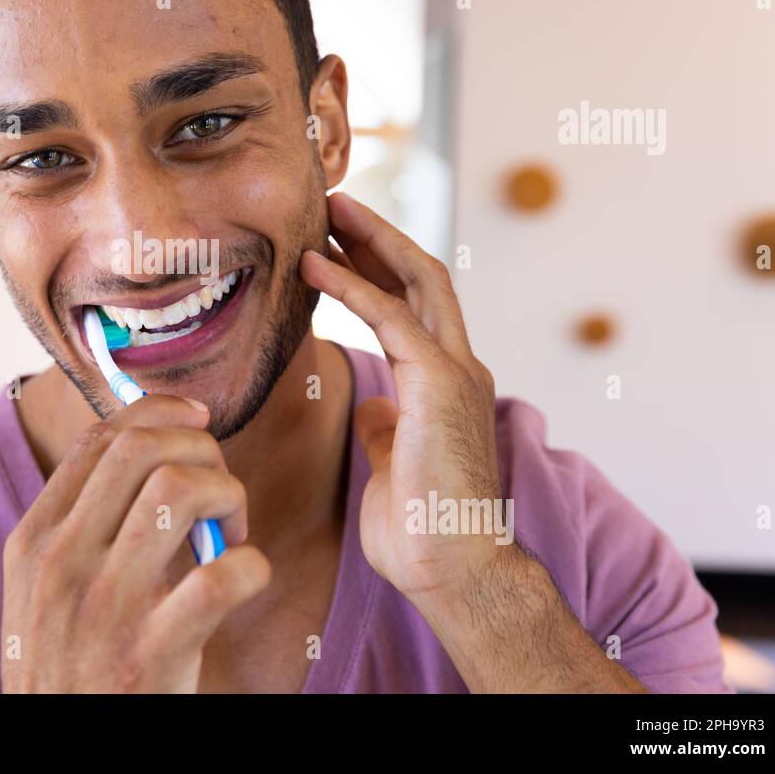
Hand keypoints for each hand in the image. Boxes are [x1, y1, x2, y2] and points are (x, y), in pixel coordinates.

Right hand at [0, 395, 270, 691]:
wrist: (60, 753)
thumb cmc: (65, 669)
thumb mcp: (40, 592)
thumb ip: (76, 527)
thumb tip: (140, 452)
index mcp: (33, 538)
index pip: (100, 438)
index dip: (160, 414)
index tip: (196, 423)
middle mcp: (60, 561)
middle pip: (143, 449)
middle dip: (202, 450)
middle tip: (219, 490)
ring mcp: (103, 606)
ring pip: (181, 490)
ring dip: (228, 498)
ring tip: (232, 533)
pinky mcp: (149, 654)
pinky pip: (222, 576)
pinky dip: (251, 567)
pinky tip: (244, 581)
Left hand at [300, 192, 505, 605]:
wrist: (452, 570)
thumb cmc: (421, 528)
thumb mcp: (392, 463)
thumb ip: (387, 427)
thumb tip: (372, 408)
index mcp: (447, 384)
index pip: (415, 306)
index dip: (378, 267)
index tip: (338, 242)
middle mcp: (459, 368)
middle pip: (422, 277)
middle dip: (379, 234)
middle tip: (334, 203)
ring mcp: (455, 373)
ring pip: (416, 281)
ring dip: (369, 240)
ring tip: (326, 210)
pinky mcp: (440, 386)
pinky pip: (392, 318)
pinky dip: (352, 286)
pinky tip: (315, 267)